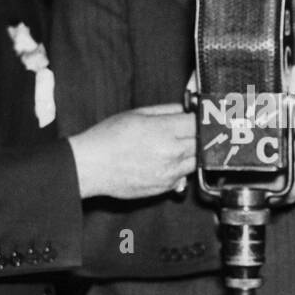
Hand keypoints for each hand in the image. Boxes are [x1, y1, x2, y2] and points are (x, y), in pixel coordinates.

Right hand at [70, 104, 195, 199]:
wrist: (91, 166)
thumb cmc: (108, 139)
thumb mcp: (137, 114)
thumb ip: (166, 110)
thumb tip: (186, 108)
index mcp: (165, 131)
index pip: (198, 123)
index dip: (199, 119)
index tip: (196, 118)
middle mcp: (171, 153)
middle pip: (202, 143)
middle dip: (198, 136)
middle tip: (186, 132)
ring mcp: (170, 172)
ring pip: (196, 161)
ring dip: (191, 154)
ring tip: (172, 147)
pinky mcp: (165, 187)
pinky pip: (183, 176)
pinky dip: (179, 169)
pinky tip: (163, 161)